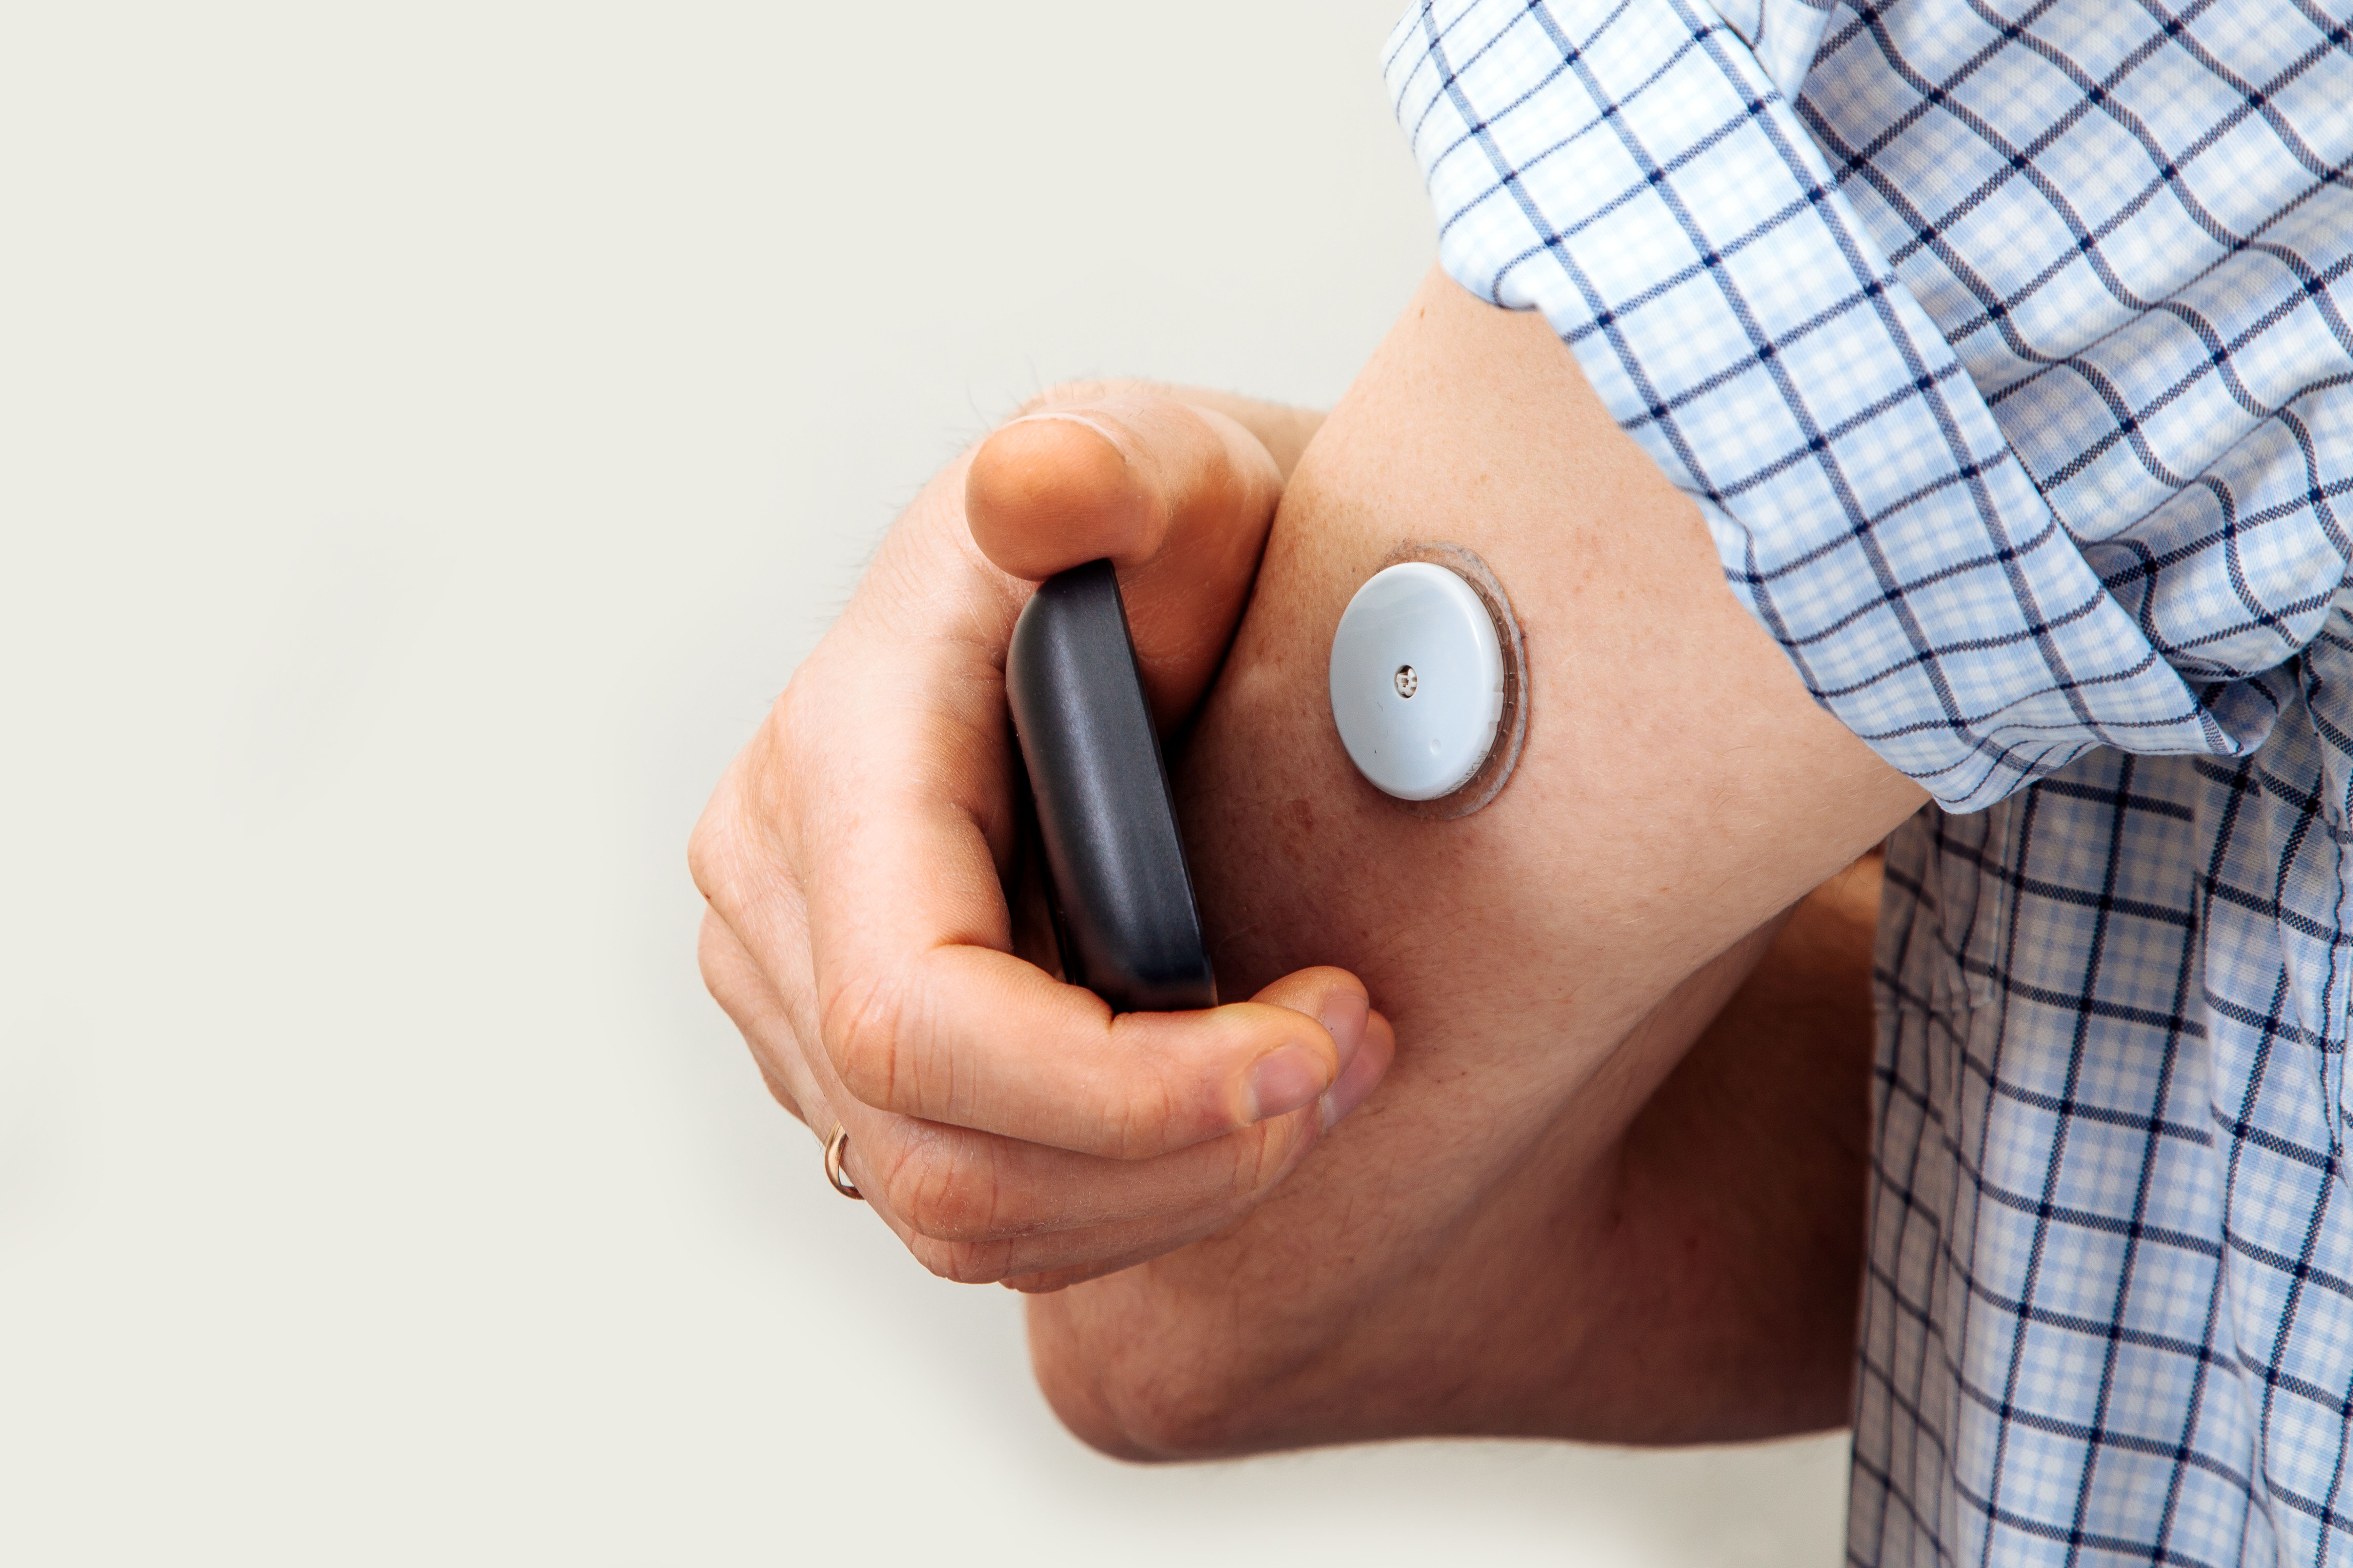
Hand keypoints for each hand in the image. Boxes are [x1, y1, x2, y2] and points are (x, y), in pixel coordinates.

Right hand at [690, 385, 1394, 1288]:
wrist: (1136, 606)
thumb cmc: (1162, 541)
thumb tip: (1039, 485)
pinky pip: (980, 1205)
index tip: (1299, 1056)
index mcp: (837, 757)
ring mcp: (798, 989)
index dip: (1113, 1090)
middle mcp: (778, 888)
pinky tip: (1235, 1095)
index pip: (918, 1017)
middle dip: (1174, 1156)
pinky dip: (1129, 1188)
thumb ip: (1115, 473)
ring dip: (1170, 1186)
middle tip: (1342, 1062)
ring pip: (961, 1213)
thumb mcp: (1166, 471)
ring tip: (1315, 1074)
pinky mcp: (856, 1061)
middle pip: (942, 1155)